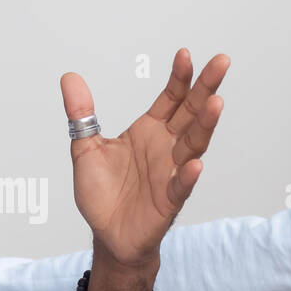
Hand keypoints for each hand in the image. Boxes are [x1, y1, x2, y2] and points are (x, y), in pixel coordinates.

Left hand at [64, 49, 226, 269]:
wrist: (107, 236)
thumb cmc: (102, 195)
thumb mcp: (85, 150)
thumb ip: (81, 115)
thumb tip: (70, 78)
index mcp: (148, 132)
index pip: (170, 99)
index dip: (179, 78)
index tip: (185, 54)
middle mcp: (165, 148)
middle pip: (191, 113)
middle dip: (206, 88)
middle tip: (221, 62)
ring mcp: (170, 173)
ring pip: (193, 145)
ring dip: (205, 125)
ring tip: (216, 103)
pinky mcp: (168, 201)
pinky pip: (180, 187)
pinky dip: (188, 176)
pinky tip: (195, 164)